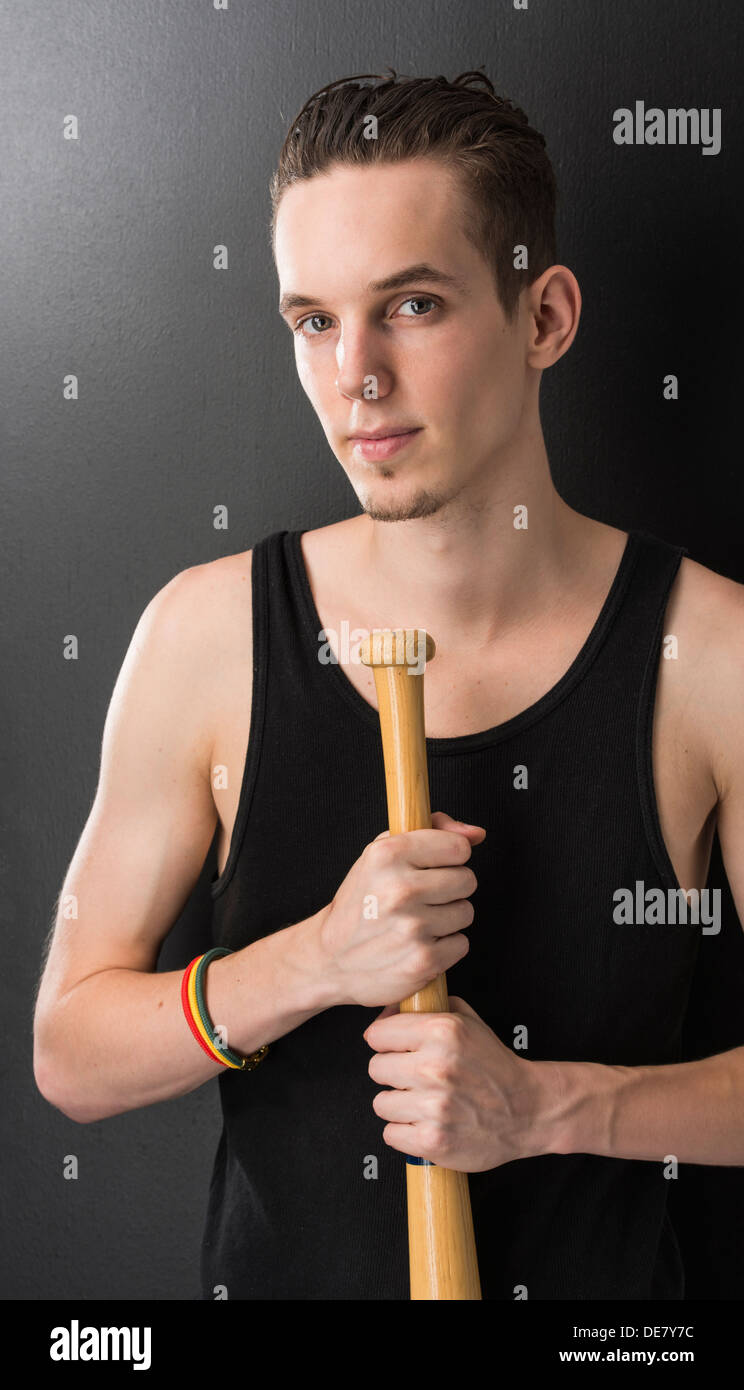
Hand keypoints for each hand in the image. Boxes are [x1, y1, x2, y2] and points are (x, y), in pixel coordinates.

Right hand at [315, 812, 485, 1007]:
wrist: (329, 958)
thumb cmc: (361, 901)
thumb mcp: (382, 853)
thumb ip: (432, 832)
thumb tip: (476, 834)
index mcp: (387, 854)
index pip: (458, 847)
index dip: (449, 857)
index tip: (433, 867)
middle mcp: (400, 889)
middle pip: (467, 880)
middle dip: (449, 889)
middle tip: (421, 898)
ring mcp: (412, 927)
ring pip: (466, 912)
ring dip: (447, 918)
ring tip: (416, 922)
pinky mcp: (423, 961)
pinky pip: (461, 944)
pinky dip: (444, 947)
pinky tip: (417, 945)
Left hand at [364, 996, 550, 1171]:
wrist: (528, 1109)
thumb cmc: (495, 1066)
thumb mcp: (469, 1022)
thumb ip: (429, 1008)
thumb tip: (388, 1010)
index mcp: (441, 1031)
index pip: (377, 1034)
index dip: (386, 1043)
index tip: (397, 1050)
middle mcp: (434, 1067)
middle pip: (375, 1068)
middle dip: (393, 1074)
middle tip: (415, 1079)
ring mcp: (433, 1106)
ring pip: (380, 1104)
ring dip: (398, 1105)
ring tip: (423, 1102)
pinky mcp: (432, 1140)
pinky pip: (391, 1134)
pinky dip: (406, 1132)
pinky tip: (426, 1123)